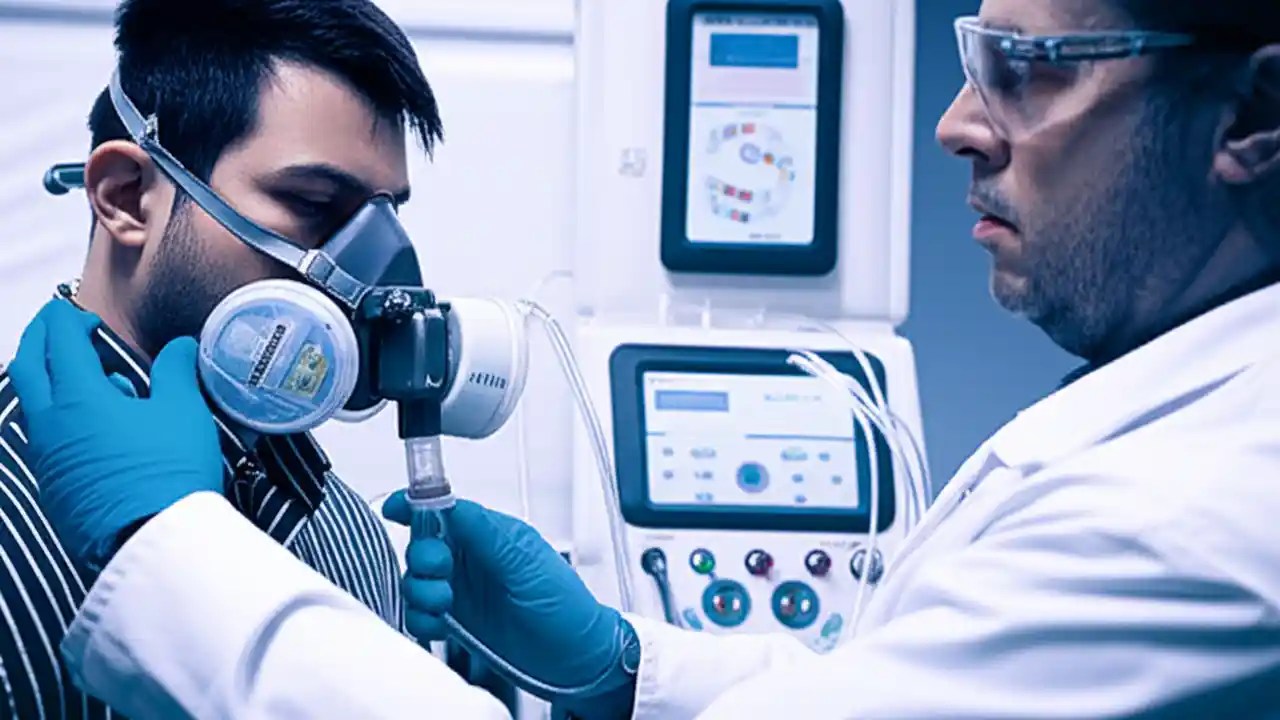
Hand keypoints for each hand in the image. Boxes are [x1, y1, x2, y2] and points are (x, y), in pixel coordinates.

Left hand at [7, 300, 223, 569]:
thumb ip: (175, 371)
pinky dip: (61, 420)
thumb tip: (180, 346)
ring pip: (33, 407)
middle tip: (59, 328)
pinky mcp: (53, 487)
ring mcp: (46, 459)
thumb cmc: (169, 470)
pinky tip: (96, 431)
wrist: (151, 541)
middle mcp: (49, 424)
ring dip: (52, 383)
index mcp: (76, 397)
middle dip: (40, 341)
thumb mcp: (182, 412)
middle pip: (27, 368)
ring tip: (93, 384)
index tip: (77, 311)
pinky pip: (46, 440)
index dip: (66, 319)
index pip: (57, 341)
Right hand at [382, 494, 631, 696]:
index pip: (446, 510)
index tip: (395, 507)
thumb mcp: (526, 563)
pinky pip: (420, 615)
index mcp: (490, 535)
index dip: (417, 505)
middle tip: (441, 570)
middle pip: (423, 544)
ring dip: (420, 590)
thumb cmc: (565, 606)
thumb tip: (451, 502)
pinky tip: (440, 625)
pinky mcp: (456, 622)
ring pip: (417, 580)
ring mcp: (462, 591)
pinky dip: (421, 619)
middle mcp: (473, 560)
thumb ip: (486, 534)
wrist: (575, 659)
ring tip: (444, 603)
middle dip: (422, 556)